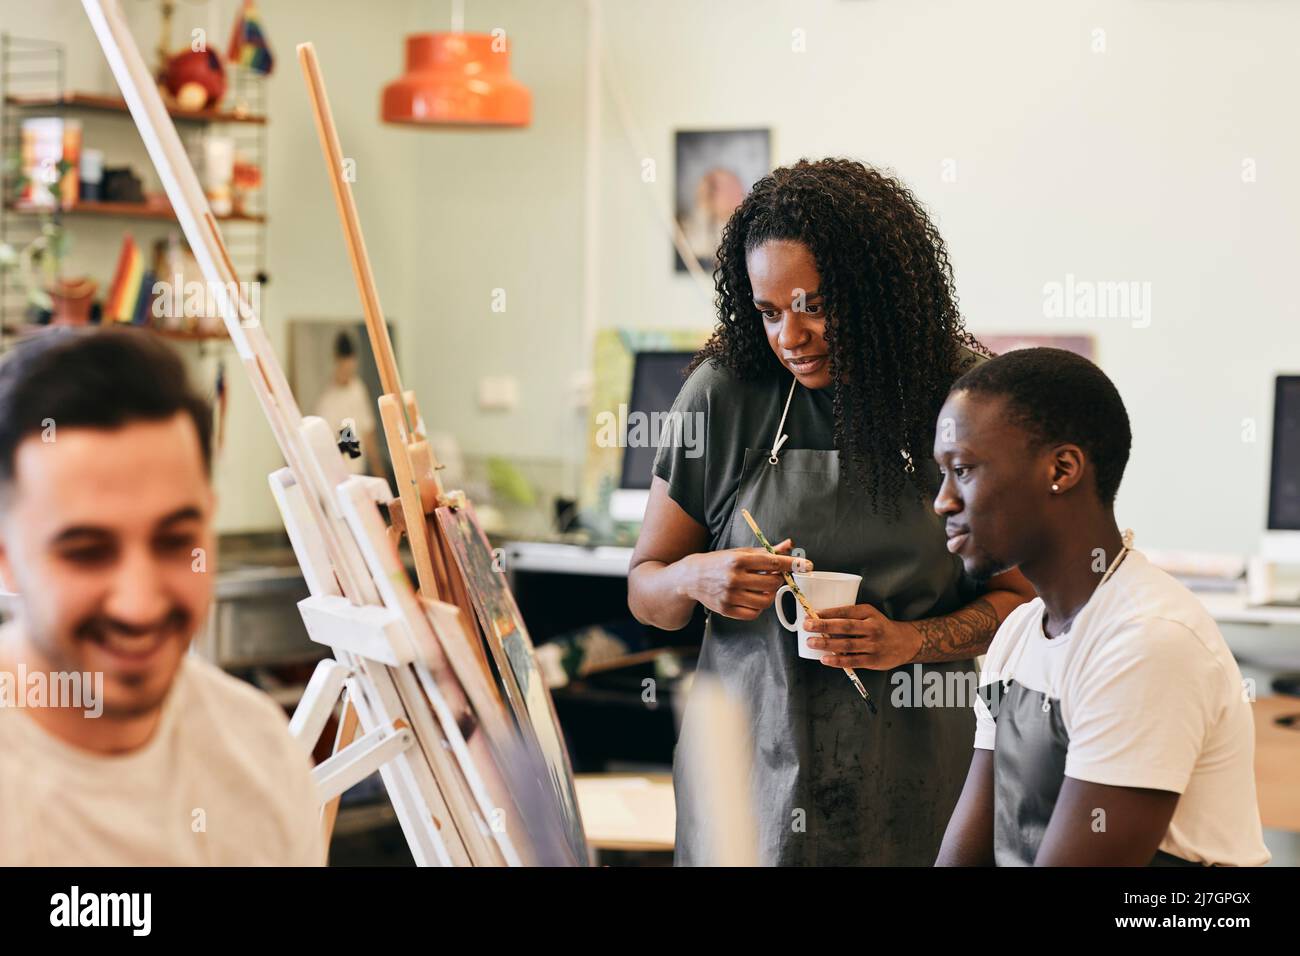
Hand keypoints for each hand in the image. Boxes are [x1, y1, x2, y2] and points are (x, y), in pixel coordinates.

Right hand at [684, 539, 811, 620]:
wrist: (691, 577)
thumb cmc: (719, 562)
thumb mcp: (740, 553)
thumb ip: (766, 550)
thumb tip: (789, 545)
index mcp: (738, 560)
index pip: (773, 562)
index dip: (793, 564)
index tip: (807, 565)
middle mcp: (734, 578)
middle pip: (772, 583)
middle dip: (777, 580)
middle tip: (772, 576)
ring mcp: (730, 596)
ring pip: (765, 601)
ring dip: (769, 595)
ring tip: (762, 588)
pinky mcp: (726, 610)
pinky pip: (754, 613)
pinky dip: (758, 607)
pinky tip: (752, 598)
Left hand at [804, 604, 921, 669]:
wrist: (905, 642)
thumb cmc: (880, 627)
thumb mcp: (868, 615)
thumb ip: (849, 616)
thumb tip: (821, 619)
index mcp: (868, 613)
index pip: (845, 612)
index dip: (827, 613)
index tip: (811, 613)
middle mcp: (871, 628)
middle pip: (845, 627)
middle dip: (823, 625)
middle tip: (807, 625)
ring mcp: (873, 645)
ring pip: (847, 644)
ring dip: (827, 643)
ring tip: (811, 642)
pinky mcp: (873, 660)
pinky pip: (853, 661)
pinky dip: (838, 660)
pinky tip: (825, 659)